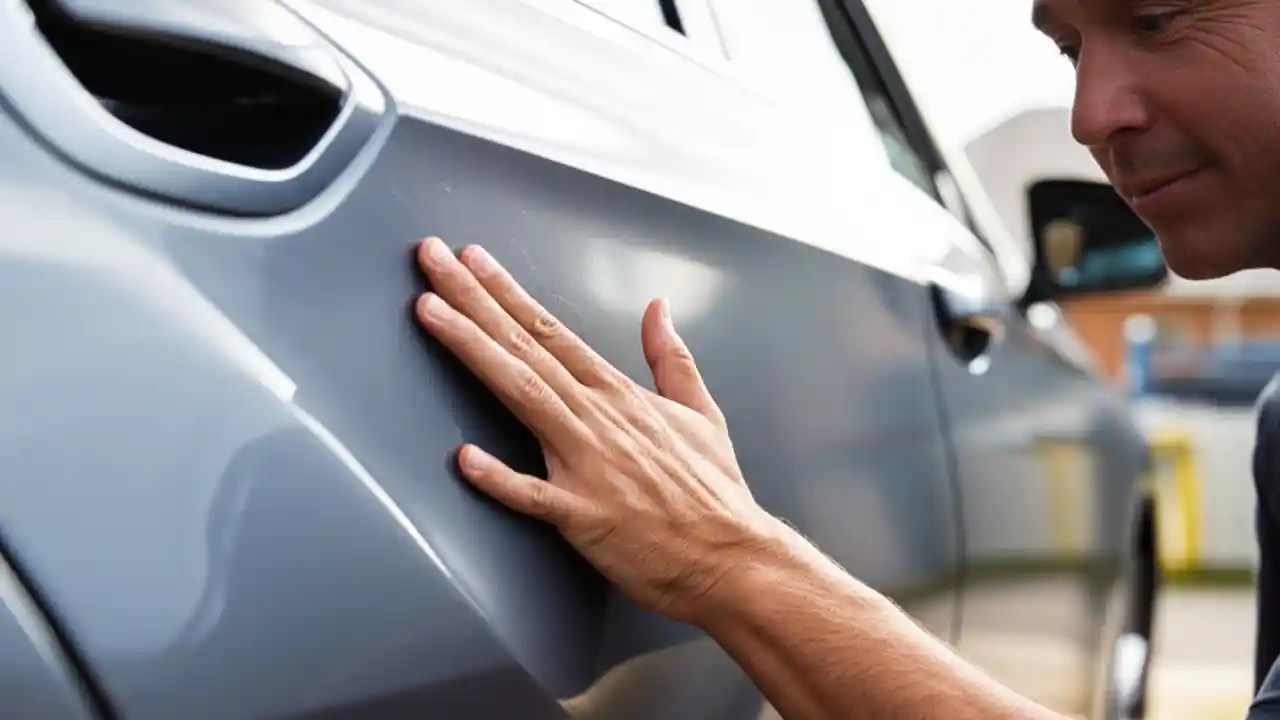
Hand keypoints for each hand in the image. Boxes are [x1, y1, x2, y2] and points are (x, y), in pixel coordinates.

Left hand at [413, 237, 785, 624]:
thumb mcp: (702, 412)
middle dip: (473, 299)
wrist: (734, 559)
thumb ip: (672, 357)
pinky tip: (463, 458)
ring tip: (430, 313)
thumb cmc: (715, 494)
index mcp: (620, 395)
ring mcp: (588, 465)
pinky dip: (500, 477)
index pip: (551, 330)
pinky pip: (533, 495)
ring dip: (473, 350)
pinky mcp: (584, 516)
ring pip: (522, 394)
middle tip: (431, 259)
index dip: (506, 292)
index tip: (472, 259)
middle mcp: (598, 418)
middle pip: (524, 347)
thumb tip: (659, 307)